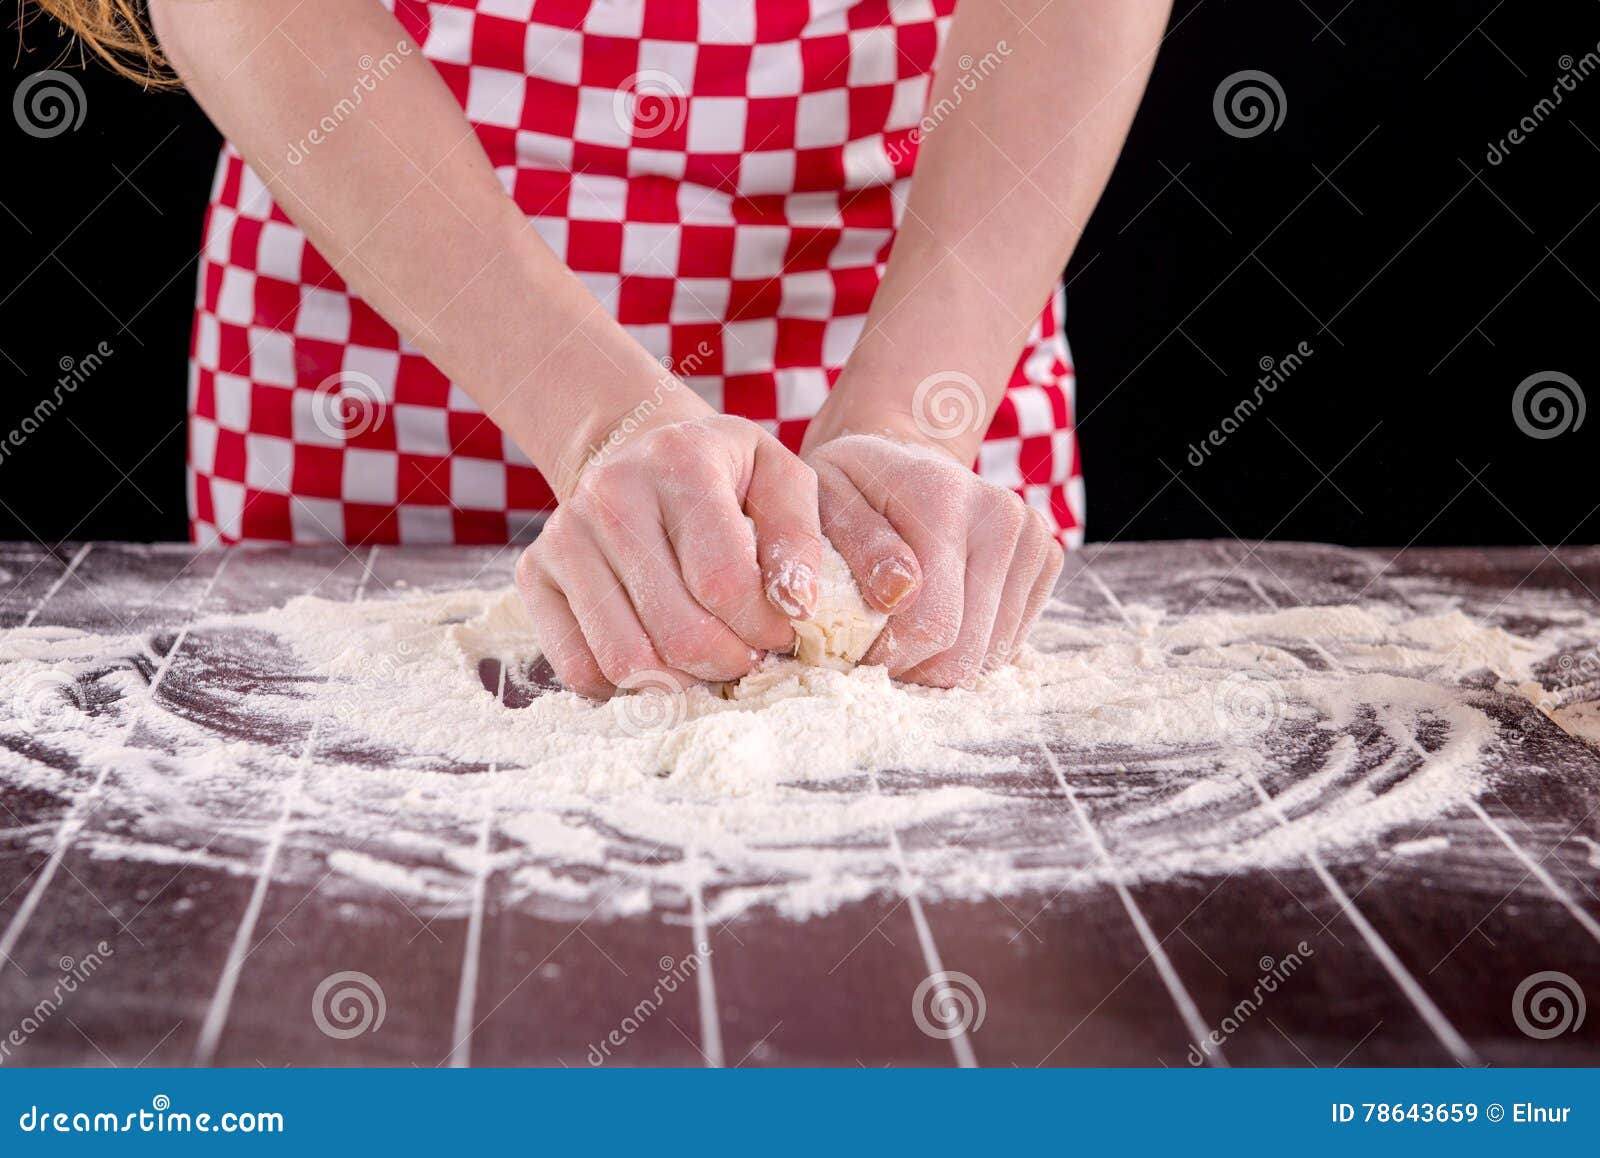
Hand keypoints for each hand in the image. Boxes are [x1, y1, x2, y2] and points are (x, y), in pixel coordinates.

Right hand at [516, 414, 822, 697]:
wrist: (633, 450)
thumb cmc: (719, 474)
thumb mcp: (777, 475)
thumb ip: (798, 536)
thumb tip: (797, 608)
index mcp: (679, 462)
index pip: (724, 583)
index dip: (763, 627)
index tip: (780, 631)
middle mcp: (611, 494)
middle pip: (678, 631)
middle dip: (728, 661)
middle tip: (745, 653)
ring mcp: (564, 536)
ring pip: (626, 660)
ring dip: (679, 680)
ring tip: (705, 657)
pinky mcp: (534, 573)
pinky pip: (579, 668)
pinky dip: (624, 685)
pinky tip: (656, 656)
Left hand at [803, 432, 1062, 687]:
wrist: (903, 457)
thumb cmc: (852, 485)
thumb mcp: (825, 499)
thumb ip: (859, 546)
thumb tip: (898, 595)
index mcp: (943, 497)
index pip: (932, 621)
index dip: (889, 657)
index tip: (856, 650)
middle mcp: (1001, 514)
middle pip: (968, 648)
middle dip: (917, 669)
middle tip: (879, 653)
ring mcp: (1032, 537)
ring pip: (992, 654)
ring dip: (943, 662)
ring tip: (907, 634)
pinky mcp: (1048, 558)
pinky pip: (1011, 642)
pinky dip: (972, 646)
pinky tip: (943, 616)